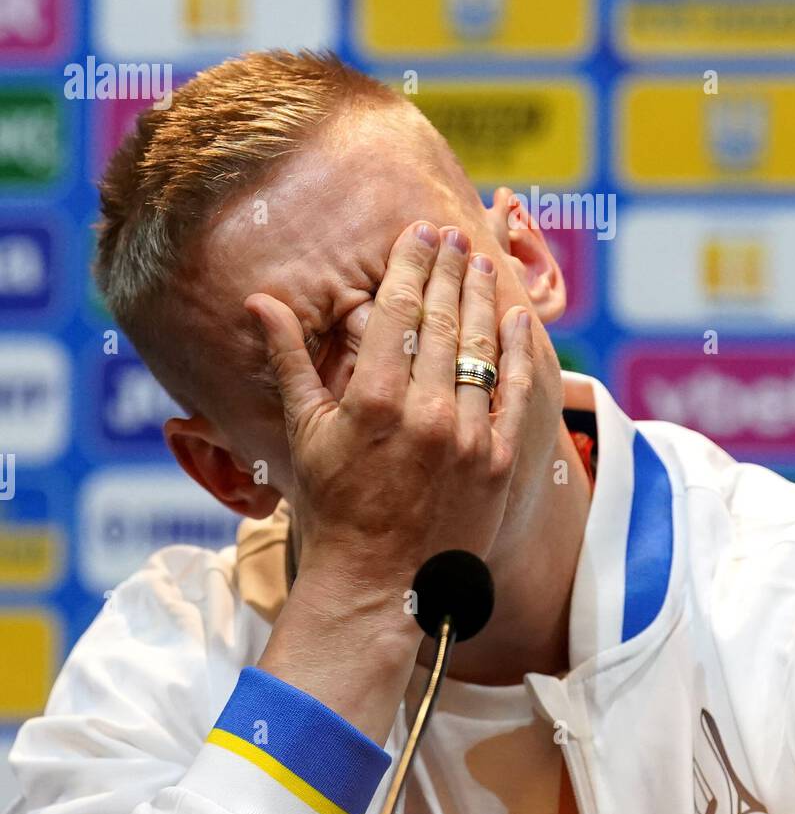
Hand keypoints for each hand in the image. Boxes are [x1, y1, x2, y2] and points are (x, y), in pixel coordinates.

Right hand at [245, 220, 533, 627]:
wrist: (379, 581)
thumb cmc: (333, 504)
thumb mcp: (305, 431)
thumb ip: (289, 359)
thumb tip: (259, 301)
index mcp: (374, 400)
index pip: (398, 311)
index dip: (411, 265)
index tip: (419, 232)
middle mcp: (425, 413)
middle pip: (442, 321)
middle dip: (448, 270)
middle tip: (453, 234)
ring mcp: (467, 437)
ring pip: (479, 349)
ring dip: (481, 298)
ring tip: (481, 261)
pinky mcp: (498, 461)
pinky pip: (513, 393)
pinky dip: (516, 351)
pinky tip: (516, 315)